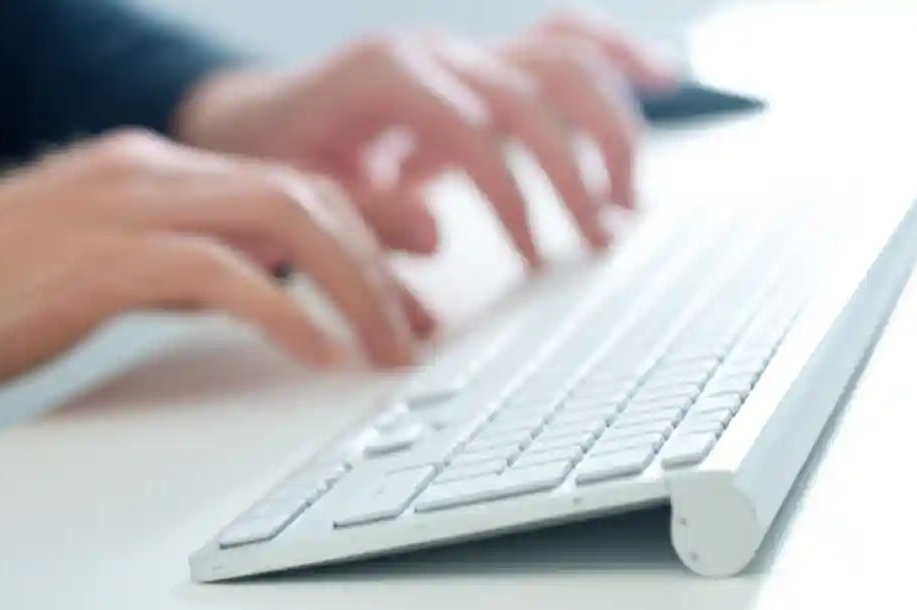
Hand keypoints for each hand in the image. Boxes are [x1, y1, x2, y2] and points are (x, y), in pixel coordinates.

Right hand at [0, 130, 431, 421]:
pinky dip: (284, 312)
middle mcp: (146, 171)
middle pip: (303, 191)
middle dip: (379, 257)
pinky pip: (219, 275)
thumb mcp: (95, 263)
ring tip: (392, 343)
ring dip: (354, 283)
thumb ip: (174, 264)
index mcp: (150, 168)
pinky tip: (318, 353)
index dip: (368, 219)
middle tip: (420, 320)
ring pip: (279, 219)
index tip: (422, 261)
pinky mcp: (94, 262)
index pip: (287, 176)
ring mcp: (120, 208)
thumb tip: (253, 293)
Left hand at [176, 12, 675, 264]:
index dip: (511, 198)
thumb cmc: (275, 162)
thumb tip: (438, 236)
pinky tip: (660, 75)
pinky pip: (559, 42)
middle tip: (596, 240)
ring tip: (630, 198)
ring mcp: (462, 52)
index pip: (473, 133)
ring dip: (610, 127)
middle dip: (577, 170)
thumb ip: (361, 219)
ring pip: (563, 60)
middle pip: (536, 89)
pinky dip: (614, 55)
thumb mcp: (300, 200)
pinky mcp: (482, 66)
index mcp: (383, 76)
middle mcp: (433, 51)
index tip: (532, 259)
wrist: (256, 122)